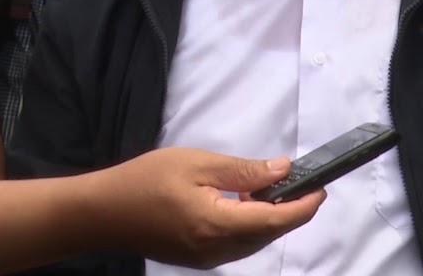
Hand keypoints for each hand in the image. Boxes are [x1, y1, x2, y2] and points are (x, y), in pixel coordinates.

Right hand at [94, 148, 324, 268]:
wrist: (101, 213)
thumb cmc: (145, 181)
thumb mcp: (197, 163)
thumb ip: (243, 171)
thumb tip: (282, 171)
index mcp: (216, 225)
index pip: (274, 220)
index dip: (303, 206)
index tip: (321, 188)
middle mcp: (215, 250)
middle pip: (268, 234)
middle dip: (291, 211)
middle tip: (303, 183)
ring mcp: (206, 259)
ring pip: (254, 242)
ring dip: (271, 219)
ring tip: (274, 190)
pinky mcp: (197, 259)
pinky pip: (237, 245)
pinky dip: (250, 225)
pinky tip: (246, 204)